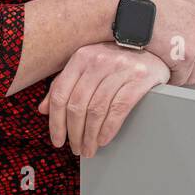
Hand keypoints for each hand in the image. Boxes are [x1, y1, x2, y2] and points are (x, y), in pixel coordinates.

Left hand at [37, 42, 169, 157]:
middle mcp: (98, 60)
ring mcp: (120, 69)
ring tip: (90, 148)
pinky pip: (119, 109)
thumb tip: (43, 109)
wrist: (151, 46)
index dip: (56, 121)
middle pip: (78, 105)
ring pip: (97, 110)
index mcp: (81, 57)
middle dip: (74, 133)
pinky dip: (109, 128)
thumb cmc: (115, 58)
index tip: (58, 140)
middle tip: (76, 149)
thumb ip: (64, 83)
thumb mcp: (86, 65)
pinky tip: (104, 139)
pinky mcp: (139, 78)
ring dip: (91, 136)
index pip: (60, 94)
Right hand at [143, 0, 194, 85]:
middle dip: (190, 67)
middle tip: (172, 62)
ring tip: (164, 62)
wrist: (134, 5)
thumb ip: (194, 13)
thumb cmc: (151, 0)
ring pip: (194, 74)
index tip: (185, 58)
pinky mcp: (187, 57)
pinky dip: (169, 77)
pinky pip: (181, 79)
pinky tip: (159, 65)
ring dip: (179, 73)